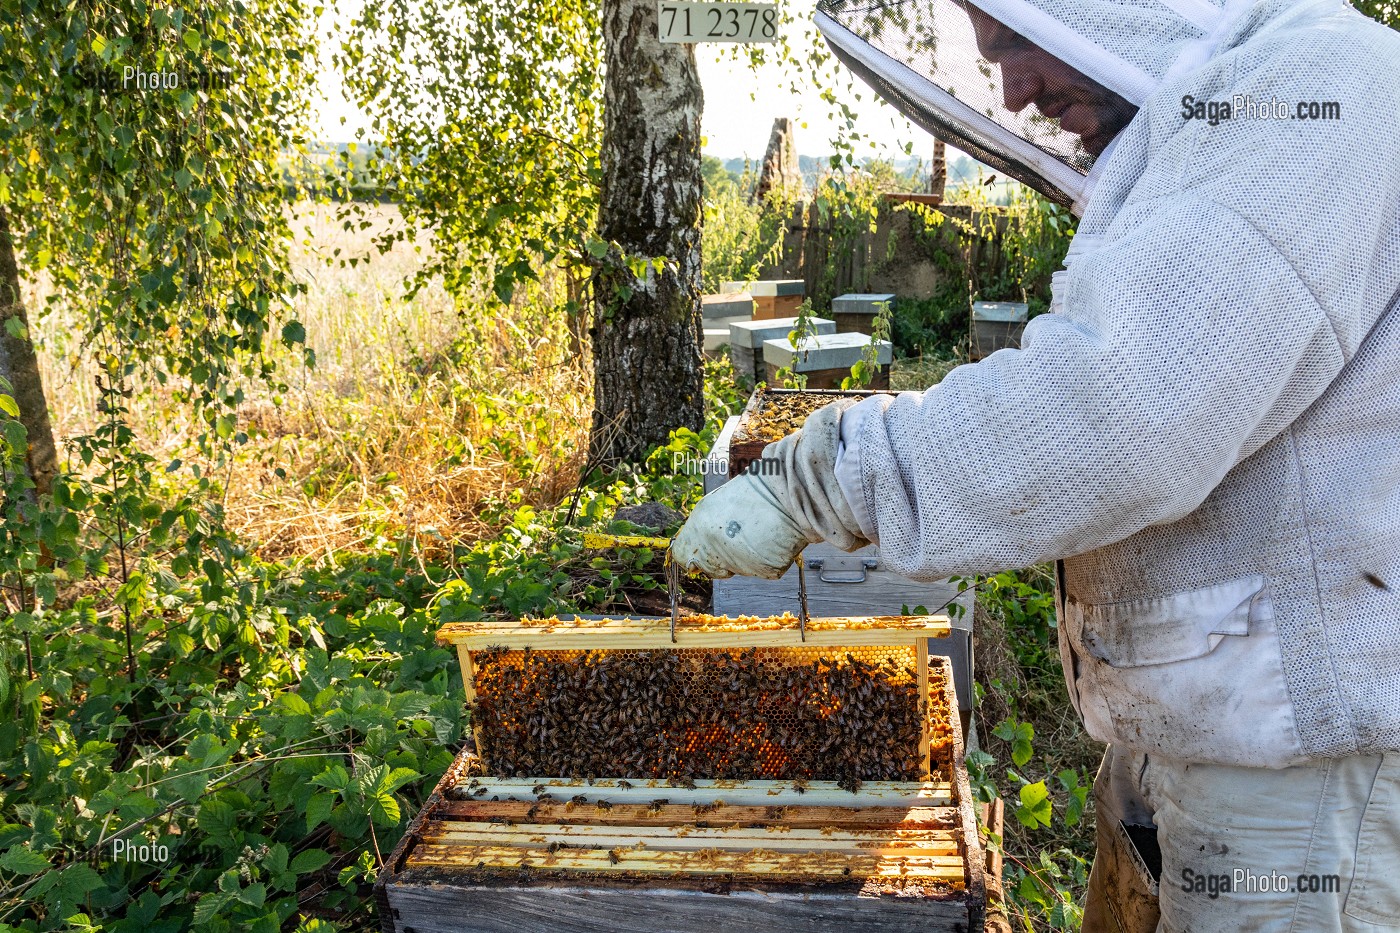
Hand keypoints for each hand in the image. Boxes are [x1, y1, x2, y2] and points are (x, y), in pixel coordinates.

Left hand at [671, 470, 806, 579]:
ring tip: (762, 529)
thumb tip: (701, 538)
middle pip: (711, 568)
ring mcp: (742, 562)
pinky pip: (764, 568)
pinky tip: (775, 536)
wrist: (795, 486)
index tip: (701, 550)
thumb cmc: (761, 486)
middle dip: (721, 558)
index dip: (693, 554)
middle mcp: (717, 548)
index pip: (682, 556)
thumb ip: (708, 524)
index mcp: (701, 526)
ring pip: (739, 567)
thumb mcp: (723, 500)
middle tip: (741, 537)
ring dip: (747, 555)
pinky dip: (769, 557)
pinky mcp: (766, 569)